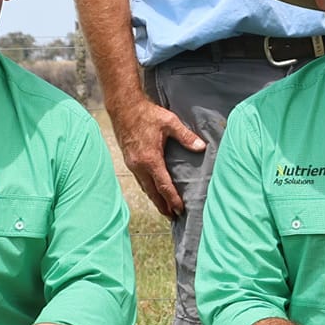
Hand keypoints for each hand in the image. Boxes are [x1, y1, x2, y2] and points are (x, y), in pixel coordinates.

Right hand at [108, 97, 205, 217]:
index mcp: (150, 159)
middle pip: (152, 192)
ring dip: (154, 198)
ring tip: (163, 208)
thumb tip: (201, 147)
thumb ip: (186, 136)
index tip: (179, 210)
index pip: (163, 185)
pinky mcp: (128, 160)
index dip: (172, 199)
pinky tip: (151, 190)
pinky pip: (139, 179)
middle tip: (172, 217)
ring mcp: (132, 163)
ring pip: (144, 187)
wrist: (123, 107)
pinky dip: (147, 188)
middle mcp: (139, 165)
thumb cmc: (147, 114)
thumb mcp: (170, 122)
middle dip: (162, 205)